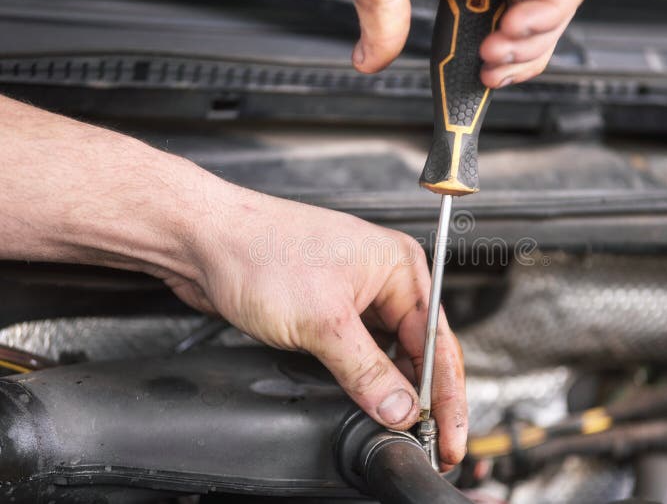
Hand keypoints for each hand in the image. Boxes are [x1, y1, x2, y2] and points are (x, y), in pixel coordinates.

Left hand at [184, 187, 467, 469]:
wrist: (203, 240)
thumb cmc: (258, 249)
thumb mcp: (322, 321)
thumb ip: (366, 371)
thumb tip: (399, 408)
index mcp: (398, 266)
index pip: (437, 340)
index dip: (446, 393)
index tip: (449, 433)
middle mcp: (382, 279)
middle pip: (418, 349)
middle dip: (424, 395)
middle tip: (432, 439)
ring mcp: (353, 295)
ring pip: (387, 353)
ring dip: (393, 389)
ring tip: (400, 425)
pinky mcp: (326, 311)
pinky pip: (358, 352)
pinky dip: (365, 379)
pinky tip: (368, 401)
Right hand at [339, 0, 585, 86]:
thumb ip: (382, 24)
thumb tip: (368, 58)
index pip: (501, 18)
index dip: (501, 57)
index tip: (484, 76)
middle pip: (535, 19)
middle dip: (517, 58)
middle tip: (490, 72)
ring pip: (555, 8)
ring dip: (530, 45)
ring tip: (496, 53)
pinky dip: (547, 17)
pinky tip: (513, 29)